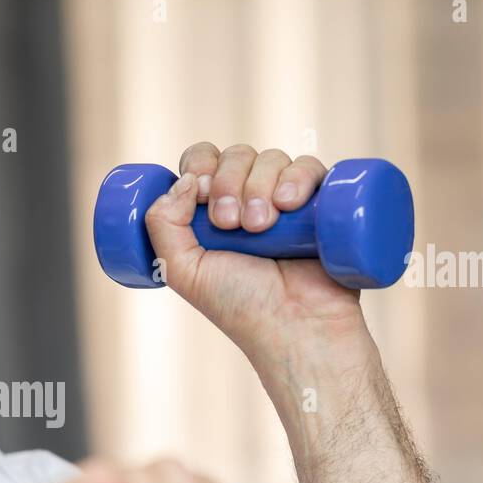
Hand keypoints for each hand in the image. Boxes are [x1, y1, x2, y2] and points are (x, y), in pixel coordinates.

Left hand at [144, 143, 366, 359]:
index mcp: (212, 211)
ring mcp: (285, 199)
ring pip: (271, 157)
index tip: (201, 196)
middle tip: (231, 224)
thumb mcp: (183, 270)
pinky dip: (297, 177)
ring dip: (259, 185)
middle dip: (228, 182)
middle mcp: (248, 199)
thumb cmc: (239, 306)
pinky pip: (310, 166)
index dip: (200, 167)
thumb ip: (162, 224)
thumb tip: (182, 179)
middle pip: (235, 154)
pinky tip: (290, 205)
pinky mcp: (320, 202)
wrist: (295, 327)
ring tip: (261, 228)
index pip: (202, 160)